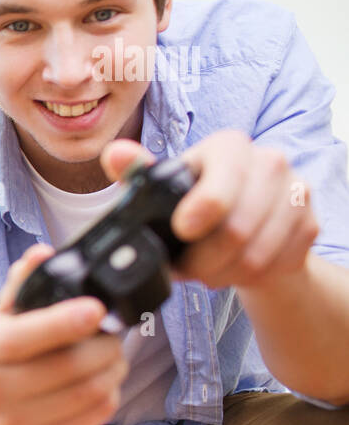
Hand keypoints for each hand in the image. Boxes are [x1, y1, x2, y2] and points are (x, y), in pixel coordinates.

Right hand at [0, 245, 126, 424]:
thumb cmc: (8, 360)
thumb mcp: (6, 319)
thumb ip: (25, 286)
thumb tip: (43, 254)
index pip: (19, 337)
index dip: (60, 324)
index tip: (96, 309)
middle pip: (63, 367)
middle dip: (103, 348)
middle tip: (115, 338)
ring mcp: (11, 422)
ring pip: (86, 391)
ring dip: (112, 370)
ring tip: (114, 359)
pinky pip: (93, 415)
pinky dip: (109, 395)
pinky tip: (104, 383)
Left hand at [102, 134, 318, 292]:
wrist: (248, 228)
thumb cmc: (194, 203)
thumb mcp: (161, 188)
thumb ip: (137, 173)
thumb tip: (115, 154)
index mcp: (229, 146)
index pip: (224, 175)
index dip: (204, 206)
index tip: (183, 230)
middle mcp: (269, 161)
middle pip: (237, 227)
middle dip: (203, 259)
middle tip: (186, 268)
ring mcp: (295, 192)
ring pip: (255, 254)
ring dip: (222, 273)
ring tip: (205, 270)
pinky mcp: (310, 224)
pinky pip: (275, 266)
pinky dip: (247, 278)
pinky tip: (233, 269)